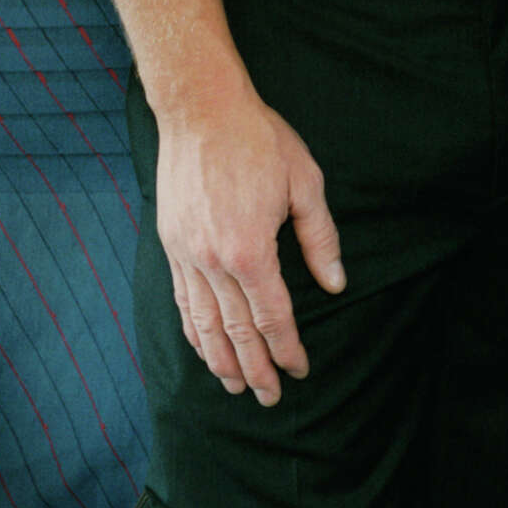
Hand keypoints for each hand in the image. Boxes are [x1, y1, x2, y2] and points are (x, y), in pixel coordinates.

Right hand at [155, 84, 344, 403]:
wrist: (201, 109)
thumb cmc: (259, 140)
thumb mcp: (304, 181)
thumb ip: (319, 236)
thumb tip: (336, 283)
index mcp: (251, 250)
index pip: (272, 317)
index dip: (287, 348)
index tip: (299, 369)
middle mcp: (214, 262)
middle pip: (237, 331)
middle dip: (255, 369)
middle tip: (269, 398)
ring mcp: (187, 256)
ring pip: (204, 325)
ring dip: (220, 361)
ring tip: (235, 386)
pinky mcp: (171, 246)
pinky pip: (181, 302)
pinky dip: (193, 332)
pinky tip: (202, 348)